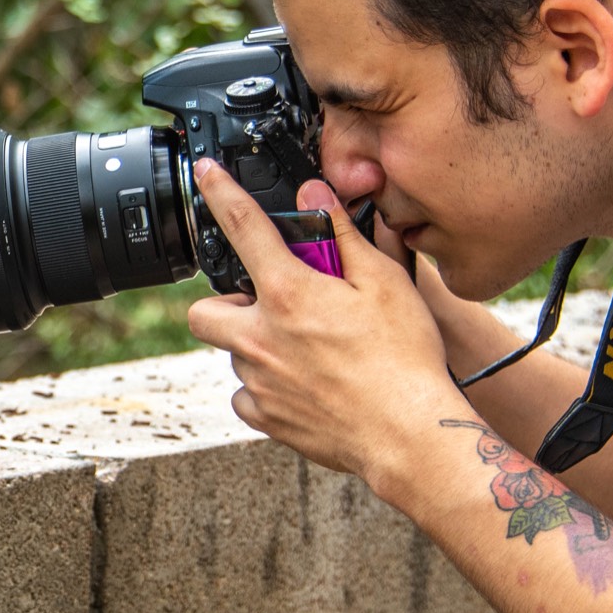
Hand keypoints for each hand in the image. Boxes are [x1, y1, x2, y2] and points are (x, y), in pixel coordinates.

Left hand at [184, 160, 469, 487]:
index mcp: (288, 294)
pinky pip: (248, 395)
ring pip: (234, 353)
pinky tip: (304, 383)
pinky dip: (267, 387)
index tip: (205, 177)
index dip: (219, 193)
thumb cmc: (404, 358)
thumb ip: (342, 235)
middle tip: (267, 303)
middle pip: (204, 310)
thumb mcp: (385, 282)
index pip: (243, 227)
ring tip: (307, 347)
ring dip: (258, 344)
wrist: (409, 435)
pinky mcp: (266, 417)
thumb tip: (315, 196)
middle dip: (225, 303)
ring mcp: (258, 381)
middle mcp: (260, 337)